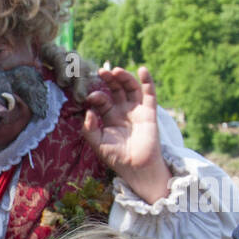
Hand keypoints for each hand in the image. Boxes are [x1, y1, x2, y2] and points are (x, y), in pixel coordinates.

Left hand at [82, 66, 169, 199]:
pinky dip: (147, 81)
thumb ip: (89, 129)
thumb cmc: (116, 157)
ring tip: (116, 70)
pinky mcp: (149, 112)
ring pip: (131, 88)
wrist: (136, 168)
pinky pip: (149, 94)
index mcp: (109, 117)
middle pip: (116, 90)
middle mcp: (123, 111)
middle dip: (109, 80)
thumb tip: (88, 111)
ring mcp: (136, 110)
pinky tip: (142, 70)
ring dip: (124, 77)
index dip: (96, 96)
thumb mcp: (98, 144)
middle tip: (101, 71)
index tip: (90, 97)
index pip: (102, 101)